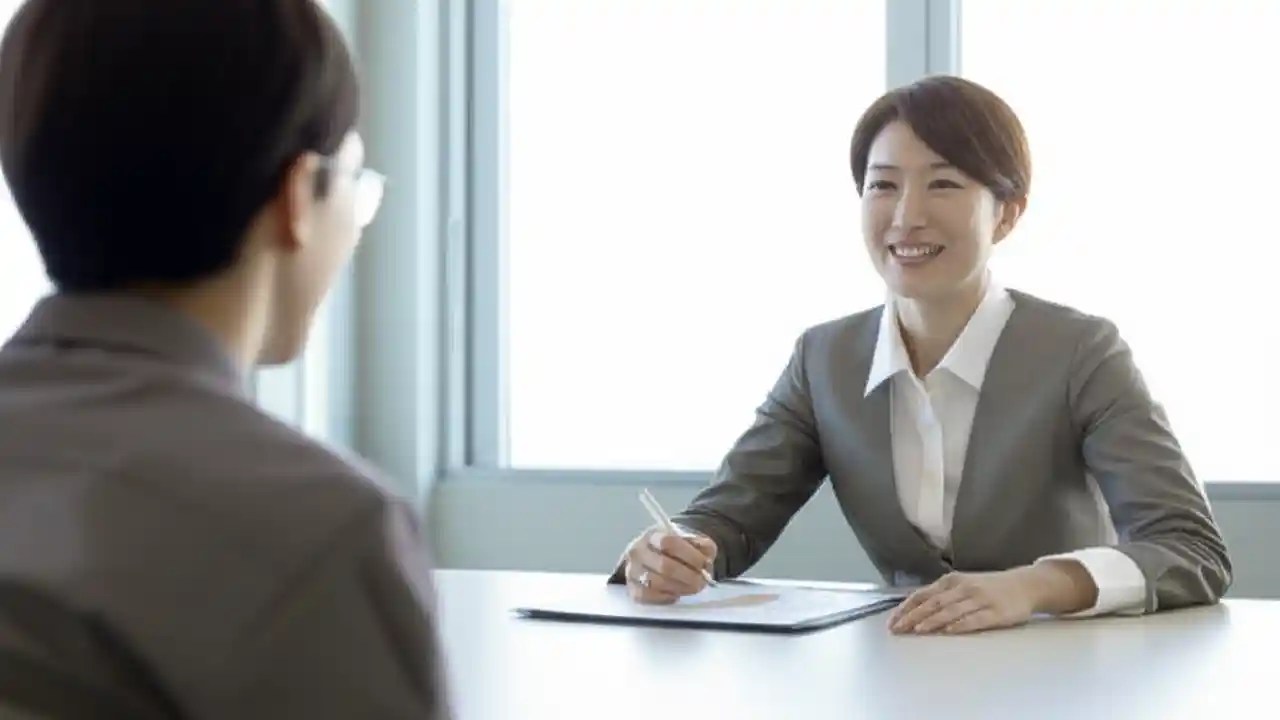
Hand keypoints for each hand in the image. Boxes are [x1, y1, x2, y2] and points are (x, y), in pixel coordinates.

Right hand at [622, 526, 717, 604]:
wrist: (659, 558)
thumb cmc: (678, 550)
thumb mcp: (693, 541)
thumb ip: (702, 547)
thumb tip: (705, 562)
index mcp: (653, 535)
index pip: (668, 542)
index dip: (690, 555)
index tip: (704, 563)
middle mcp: (638, 551)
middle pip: (664, 566)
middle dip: (688, 576)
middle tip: (701, 581)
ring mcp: (632, 571)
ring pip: (657, 583)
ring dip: (680, 587)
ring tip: (691, 587)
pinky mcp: (633, 590)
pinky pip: (649, 597)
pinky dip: (667, 597)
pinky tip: (676, 593)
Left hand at [887, 567, 1044, 634]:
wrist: (1025, 585)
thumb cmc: (989, 587)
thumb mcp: (963, 585)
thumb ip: (942, 595)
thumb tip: (914, 609)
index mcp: (952, 581)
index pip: (923, 594)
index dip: (906, 608)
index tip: (892, 621)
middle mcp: (963, 588)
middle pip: (933, 603)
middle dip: (913, 616)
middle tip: (898, 629)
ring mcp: (980, 599)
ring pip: (951, 610)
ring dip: (933, 620)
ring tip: (918, 630)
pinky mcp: (996, 612)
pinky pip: (975, 619)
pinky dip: (960, 625)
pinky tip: (949, 631)